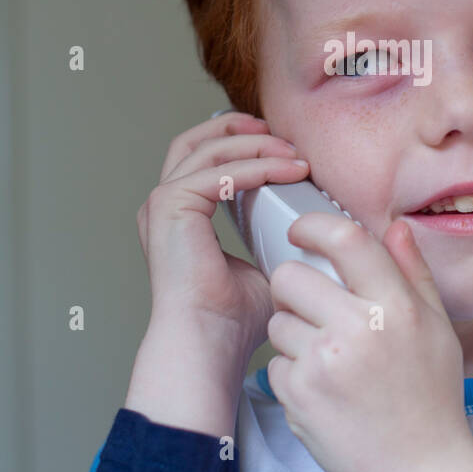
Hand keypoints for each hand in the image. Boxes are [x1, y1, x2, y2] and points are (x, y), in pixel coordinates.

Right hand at [124, 111, 309, 434]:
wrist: (211, 343)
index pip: (203, 159)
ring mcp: (163, 203)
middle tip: (281, 134)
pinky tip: (287, 170)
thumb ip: (272, 234)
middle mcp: (164, 204)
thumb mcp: (262, 262)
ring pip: (210, 148)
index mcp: (179, 215)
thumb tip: (309, 221)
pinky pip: (220, 172)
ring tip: (295, 155)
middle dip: (240, 129)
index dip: (239, 141)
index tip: (280, 143)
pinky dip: (256, 165)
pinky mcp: (171, 206)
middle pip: (196, 140)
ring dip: (257, 145)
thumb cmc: (231, 319)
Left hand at [265, 214, 472, 471]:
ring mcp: (325, 363)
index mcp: (397, 306)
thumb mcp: (437, 328)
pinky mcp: (299, 395)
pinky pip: (274, 362)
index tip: (301, 232)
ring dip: (292, 333)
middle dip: (293, 287)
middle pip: (290, 277)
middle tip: (310, 306)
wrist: (419, 469)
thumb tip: (396, 227)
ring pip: (277, 321)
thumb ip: (413, 272)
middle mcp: (359, 329)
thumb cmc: (430, 398)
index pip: (345, 240)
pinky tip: (322, 388)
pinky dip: (292, 372)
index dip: (313, 227)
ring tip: (326, 357)